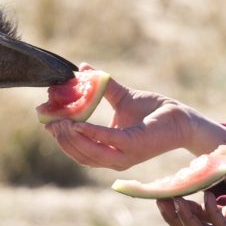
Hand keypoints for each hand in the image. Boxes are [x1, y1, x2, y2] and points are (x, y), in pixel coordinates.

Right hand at [43, 64, 225, 169]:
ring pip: (90, 152)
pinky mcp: (135, 146)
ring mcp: (126, 155)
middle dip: (62, 139)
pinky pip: (108, 140)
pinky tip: (78, 123)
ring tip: (59, 120)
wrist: (180, 116)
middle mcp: (116, 158)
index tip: (45, 120)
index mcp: (110, 151)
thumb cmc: (153, 110)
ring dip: (72, 137)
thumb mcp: (121, 97)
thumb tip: (81, 67)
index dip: (61, 137)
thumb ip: (100, 86)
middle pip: (80, 154)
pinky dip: (91, 133)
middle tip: (48, 120)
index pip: (79, 150)